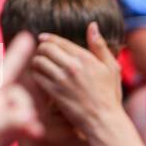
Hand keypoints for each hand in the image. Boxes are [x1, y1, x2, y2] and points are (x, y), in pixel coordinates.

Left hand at [0, 16, 44, 145]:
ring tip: (29, 128)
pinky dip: (31, 125)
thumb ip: (8, 120)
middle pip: (5, 73)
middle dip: (17, 56)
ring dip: (27, 112)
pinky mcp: (9, 130)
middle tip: (30, 36)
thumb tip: (29, 115)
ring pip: (22, 100)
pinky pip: (27, 119)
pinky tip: (35, 133)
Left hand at [29, 23, 122, 137]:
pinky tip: (39, 77)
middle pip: (45, 48)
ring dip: (36, 61)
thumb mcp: (111, 67)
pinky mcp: (54, 93)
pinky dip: (35, 74)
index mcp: (85, 58)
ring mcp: (62, 80)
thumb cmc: (109, 94)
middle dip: (41, 49)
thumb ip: (99, 45)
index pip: (59, 41)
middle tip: (41, 53)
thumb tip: (93, 25)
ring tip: (38, 64)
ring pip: (38, 61)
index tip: (42, 38)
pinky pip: (36, 77)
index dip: (48, 38)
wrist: (104, 120)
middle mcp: (72, 67)